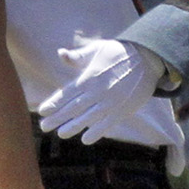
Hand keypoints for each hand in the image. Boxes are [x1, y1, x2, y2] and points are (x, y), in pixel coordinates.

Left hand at [38, 39, 161, 143]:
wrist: (147, 59)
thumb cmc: (119, 52)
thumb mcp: (98, 49)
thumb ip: (78, 56)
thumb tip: (60, 53)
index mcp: (90, 77)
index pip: (67, 93)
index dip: (54, 102)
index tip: (41, 110)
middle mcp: (98, 91)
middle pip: (74, 108)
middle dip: (57, 118)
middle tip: (44, 126)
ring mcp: (110, 102)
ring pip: (88, 118)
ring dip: (73, 127)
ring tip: (61, 134)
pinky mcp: (122, 110)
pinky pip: (107, 124)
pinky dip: (97, 132)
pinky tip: (86, 139)